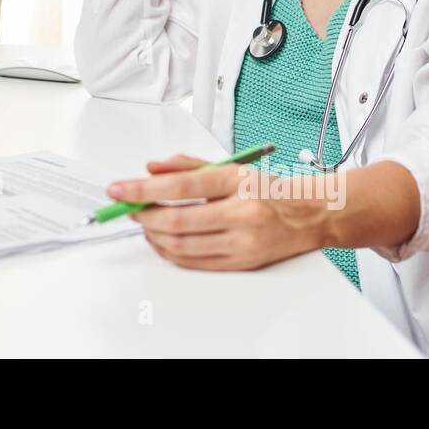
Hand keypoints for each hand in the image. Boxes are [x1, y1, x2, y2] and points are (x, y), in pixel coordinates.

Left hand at [106, 154, 327, 270]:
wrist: (310, 214)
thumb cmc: (268, 189)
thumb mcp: (231, 166)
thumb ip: (188, 165)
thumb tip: (151, 168)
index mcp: (236, 182)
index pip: (179, 186)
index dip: (142, 188)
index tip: (118, 188)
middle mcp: (241, 213)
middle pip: (177, 220)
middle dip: (142, 215)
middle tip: (126, 207)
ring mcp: (242, 242)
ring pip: (183, 245)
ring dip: (153, 235)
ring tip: (142, 223)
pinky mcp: (242, 263)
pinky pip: (196, 263)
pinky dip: (171, 252)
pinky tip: (161, 240)